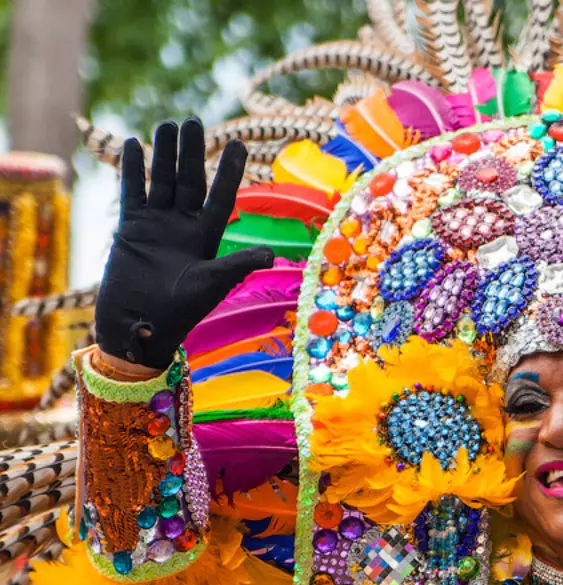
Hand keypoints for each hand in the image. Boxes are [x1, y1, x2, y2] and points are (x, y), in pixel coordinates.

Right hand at [95, 119, 274, 368]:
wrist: (140, 325)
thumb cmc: (180, 312)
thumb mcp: (212, 284)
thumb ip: (237, 265)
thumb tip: (272, 254)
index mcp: (208, 236)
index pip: (222, 195)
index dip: (230, 170)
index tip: (239, 143)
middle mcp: (184, 226)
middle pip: (190, 180)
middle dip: (193, 152)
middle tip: (194, 121)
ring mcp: (157, 224)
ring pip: (163, 180)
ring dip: (165, 153)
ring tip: (168, 124)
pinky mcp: (131, 227)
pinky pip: (133, 191)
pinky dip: (133, 169)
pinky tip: (133, 144)